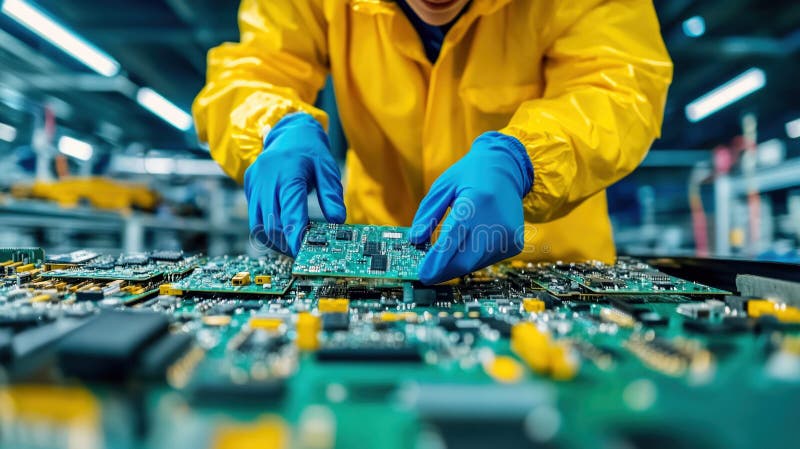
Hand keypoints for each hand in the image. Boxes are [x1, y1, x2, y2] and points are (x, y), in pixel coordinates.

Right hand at [244, 112, 345, 255]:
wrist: (289, 131)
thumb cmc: (310, 151)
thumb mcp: (327, 168)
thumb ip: (332, 194)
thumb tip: (338, 220)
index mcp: (288, 172)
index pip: (290, 210)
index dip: (295, 235)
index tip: (303, 252)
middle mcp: (267, 178)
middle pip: (272, 221)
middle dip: (287, 242)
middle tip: (303, 253)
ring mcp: (254, 183)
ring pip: (258, 224)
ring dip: (275, 240)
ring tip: (293, 247)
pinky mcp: (249, 187)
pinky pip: (254, 216)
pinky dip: (266, 230)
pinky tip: (282, 235)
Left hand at [410, 132, 532, 283]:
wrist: (505, 169)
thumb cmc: (470, 176)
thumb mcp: (443, 186)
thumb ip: (428, 213)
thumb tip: (415, 240)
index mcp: (476, 202)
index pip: (453, 238)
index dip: (437, 260)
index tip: (423, 274)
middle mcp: (495, 220)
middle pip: (465, 259)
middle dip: (443, 271)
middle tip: (427, 274)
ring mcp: (508, 234)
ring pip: (475, 263)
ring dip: (456, 265)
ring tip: (444, 259)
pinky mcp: (514, 243)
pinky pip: (487, 260)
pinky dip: (472, 260)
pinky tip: (465, 249)